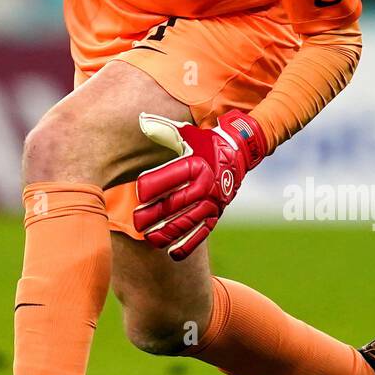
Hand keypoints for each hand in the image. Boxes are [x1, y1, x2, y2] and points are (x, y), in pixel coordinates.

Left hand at [133, 109, 267, 259]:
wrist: (237, 153)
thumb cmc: (204, 142)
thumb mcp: (185, 133)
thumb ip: (163, 129)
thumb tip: (142, 121)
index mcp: (196, 164)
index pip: (170, 178)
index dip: (152, 185)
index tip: (138, 192)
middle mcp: (206, 185)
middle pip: (175, 204)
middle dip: (153, 214)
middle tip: (136, 221)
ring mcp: (212, 202)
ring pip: (187, 222)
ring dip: (167, 233)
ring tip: (149, 238)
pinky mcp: (217, 215)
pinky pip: (202, 233)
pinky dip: (188, 245)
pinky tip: (172, 253)